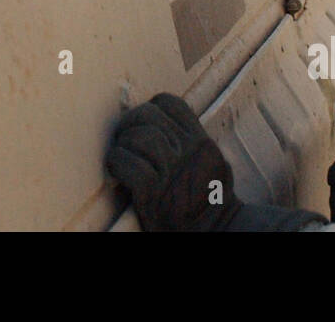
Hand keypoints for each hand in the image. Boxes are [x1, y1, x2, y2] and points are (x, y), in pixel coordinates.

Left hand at [105, 93, 240, 231]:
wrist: (217, 231)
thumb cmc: (210, 199)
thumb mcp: (212, 162)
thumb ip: (192, 141)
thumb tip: (163, 122)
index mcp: (200, 142)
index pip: (169, 103)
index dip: (150, 108)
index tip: (144, 123)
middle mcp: (187, 153)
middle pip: (148, 115)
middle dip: (130, 123)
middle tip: (124, 138)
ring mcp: (171, 174)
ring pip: (139, 137)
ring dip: (123, 144)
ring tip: (122, 155)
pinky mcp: (154, 196)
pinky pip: (129, 165)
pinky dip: (117, 164)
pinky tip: (117, 171)